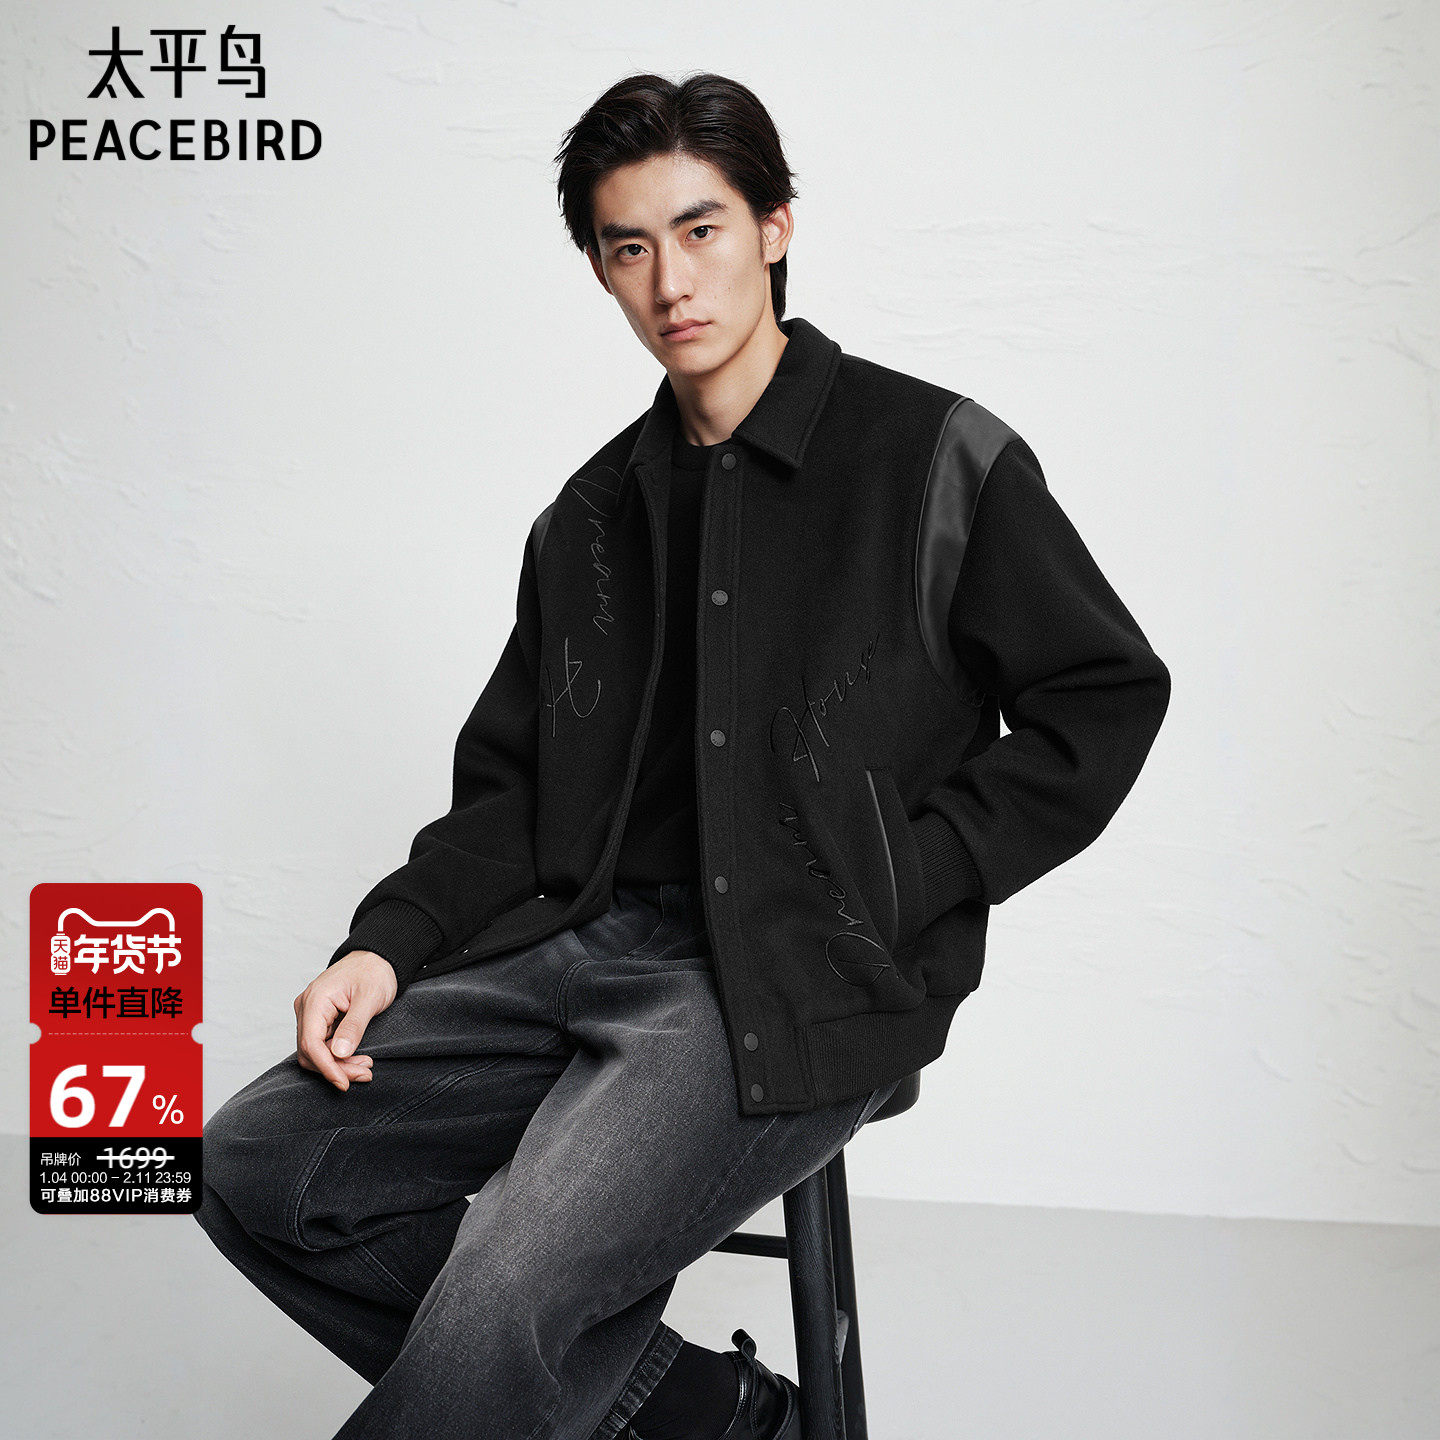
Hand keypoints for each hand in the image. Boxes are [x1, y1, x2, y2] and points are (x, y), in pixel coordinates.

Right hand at [293, 950, 397, 1089]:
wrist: (377, 958)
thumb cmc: (374, 972)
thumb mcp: (370, 998)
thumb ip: (354, 1025)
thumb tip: (338, 1053)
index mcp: (315, 1000)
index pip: (311, 1043)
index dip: (326, 1067)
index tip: (344, 1083)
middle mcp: (307, 1007)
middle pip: (311, 1051)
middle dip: (336, 1068)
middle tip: (364, 1074)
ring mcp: (310, 1014)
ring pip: (316, 1052)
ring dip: (338, 1065)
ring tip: (365, 1067)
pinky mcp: (319, 1019)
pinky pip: (322, 1045)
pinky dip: (338, 1056)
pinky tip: (356, 1059)